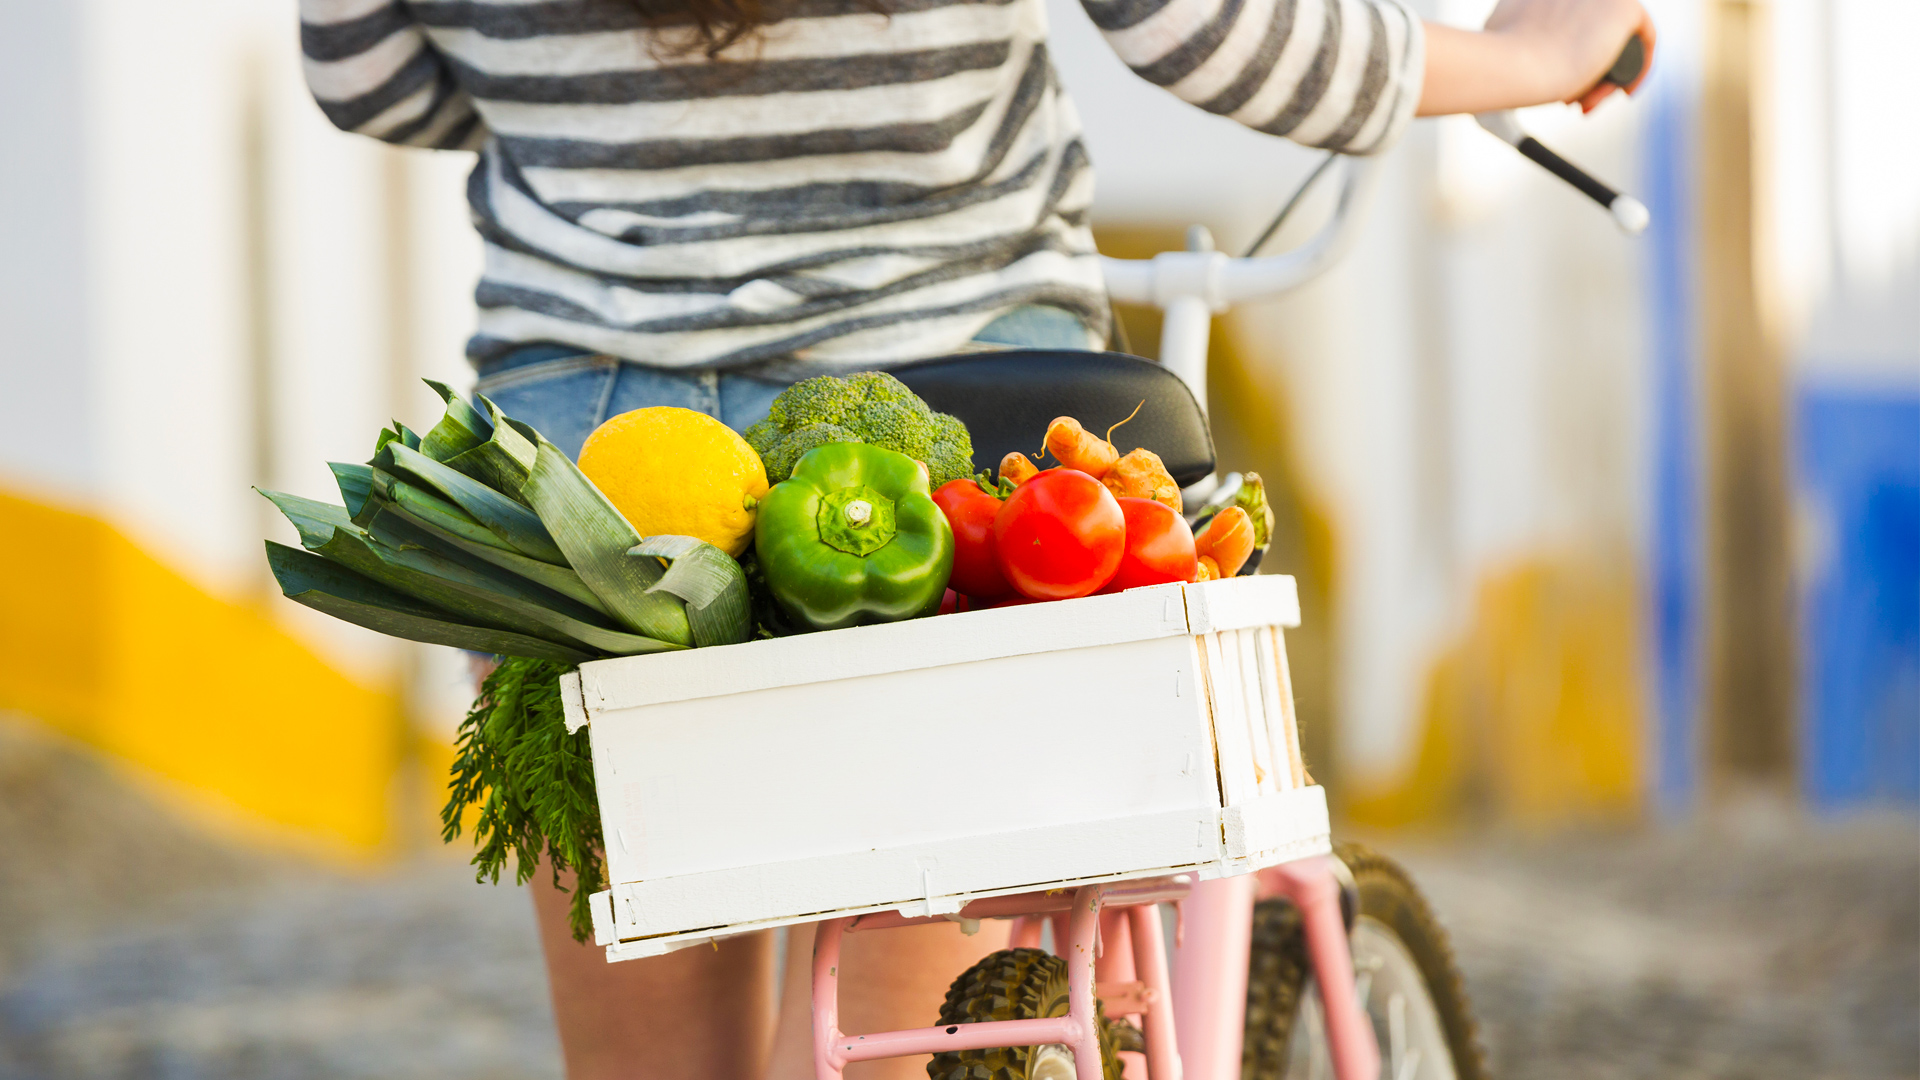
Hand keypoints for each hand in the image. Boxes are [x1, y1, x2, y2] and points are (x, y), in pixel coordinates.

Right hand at [1483, 0, 1654, 109]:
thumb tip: (1510, 41)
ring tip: (1582, 103)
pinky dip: (1638, 67)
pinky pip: (1643, 38)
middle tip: (1572, 99)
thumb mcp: (1499, 32)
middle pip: (1591, 33)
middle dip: (1585, 70)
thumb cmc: (1501, 63)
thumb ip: (1513, 28)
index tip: (1560, 80)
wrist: (1515, 66)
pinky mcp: (1625, 7)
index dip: (1565, 54)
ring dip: (1600, 77)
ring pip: (1612, 42)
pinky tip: (1624, 92)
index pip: (1568, 23)